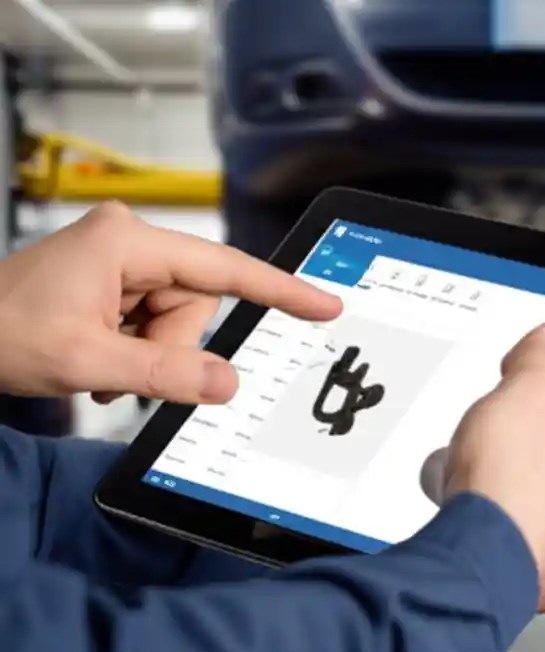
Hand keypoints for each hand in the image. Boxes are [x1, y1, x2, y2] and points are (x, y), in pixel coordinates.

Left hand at [0, 202, 341, 402]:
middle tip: (122, 369)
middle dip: (169, 345)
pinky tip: (98, 358)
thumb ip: (165, 373)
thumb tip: (225, 382)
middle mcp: (127, 240)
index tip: (323, 304)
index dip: (280, 290)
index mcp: (126, 242)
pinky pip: (152, 320)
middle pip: (196, 303)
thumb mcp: (87, 361)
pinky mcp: (110, 277)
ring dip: (147, 352)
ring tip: (100, 367)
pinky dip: (134, 348)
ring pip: (176, 318)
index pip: (225, 269)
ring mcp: (118, 258)